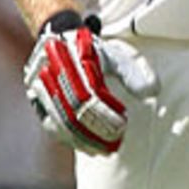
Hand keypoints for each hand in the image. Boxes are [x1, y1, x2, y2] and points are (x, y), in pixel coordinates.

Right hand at [24, 11, 157, 155]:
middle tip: (115, 143)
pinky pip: (50, 124)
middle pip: (73, 110)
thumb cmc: (93, 50)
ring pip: (59, 120)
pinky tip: (87, 148)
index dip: (105, 113)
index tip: (122, 126)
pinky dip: (69, 139)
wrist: (59, 38)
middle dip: (95, 130)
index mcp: (74, 56)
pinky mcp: (36, 99)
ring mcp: (40, 85)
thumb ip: (134, 72)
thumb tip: (152, 92)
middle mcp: (53, 71)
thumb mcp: (117, 54)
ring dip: (83, 140)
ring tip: (104, 150)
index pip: (88, 93)